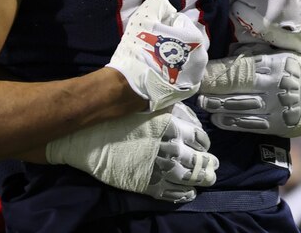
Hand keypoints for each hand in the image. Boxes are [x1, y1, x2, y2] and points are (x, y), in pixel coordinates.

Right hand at [46, 103, 218, 202]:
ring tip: (205, 181)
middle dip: (208, 165)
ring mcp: (161, 170)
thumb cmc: (118, 116)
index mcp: (174, 128)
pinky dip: (183, 194)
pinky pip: (173, 193)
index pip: (201, 139)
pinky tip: (187, 193)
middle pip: (201, 162)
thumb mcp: (149, 105)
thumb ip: (173, 110)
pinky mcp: (148, 185)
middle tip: (212, 166)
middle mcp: (172, 150)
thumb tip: (190, 117)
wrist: (89, 137)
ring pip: (190, 179)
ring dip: (201, 180)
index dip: (204, 143)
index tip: (202, 145)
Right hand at [106, 0, 208, 111]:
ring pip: (183, 57)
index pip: (179, 21)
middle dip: (170, 40)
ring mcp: (196, 76)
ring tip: (154, 60)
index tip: (152, 33)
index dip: (163, 24)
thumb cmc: (139, 49)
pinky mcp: (187, 91)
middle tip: (152, 46)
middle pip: (183, 40)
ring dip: (172, 56)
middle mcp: (202, 57)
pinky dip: (173, 72)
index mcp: (195, 37)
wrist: (131, 86)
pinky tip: (159, 73)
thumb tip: (167, 8)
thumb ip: (159, 4)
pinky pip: (181, 74)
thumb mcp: (145, 16)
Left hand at [197, 51, 300, 136]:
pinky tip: (218, 119)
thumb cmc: (294, 72)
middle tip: (195, 90)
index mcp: (273, 63)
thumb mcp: (281, 54)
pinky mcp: (277, 125)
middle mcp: (273, 84)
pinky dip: (232, 122)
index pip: (240, 67)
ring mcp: (275, 106)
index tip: (200, 72)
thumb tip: (228, 49)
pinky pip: (250, 124)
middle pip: (237, 87)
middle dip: (213, 89)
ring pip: (240, 107)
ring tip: (203, 103)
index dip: (217, 71)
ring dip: (218, 106)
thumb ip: (256, 52)